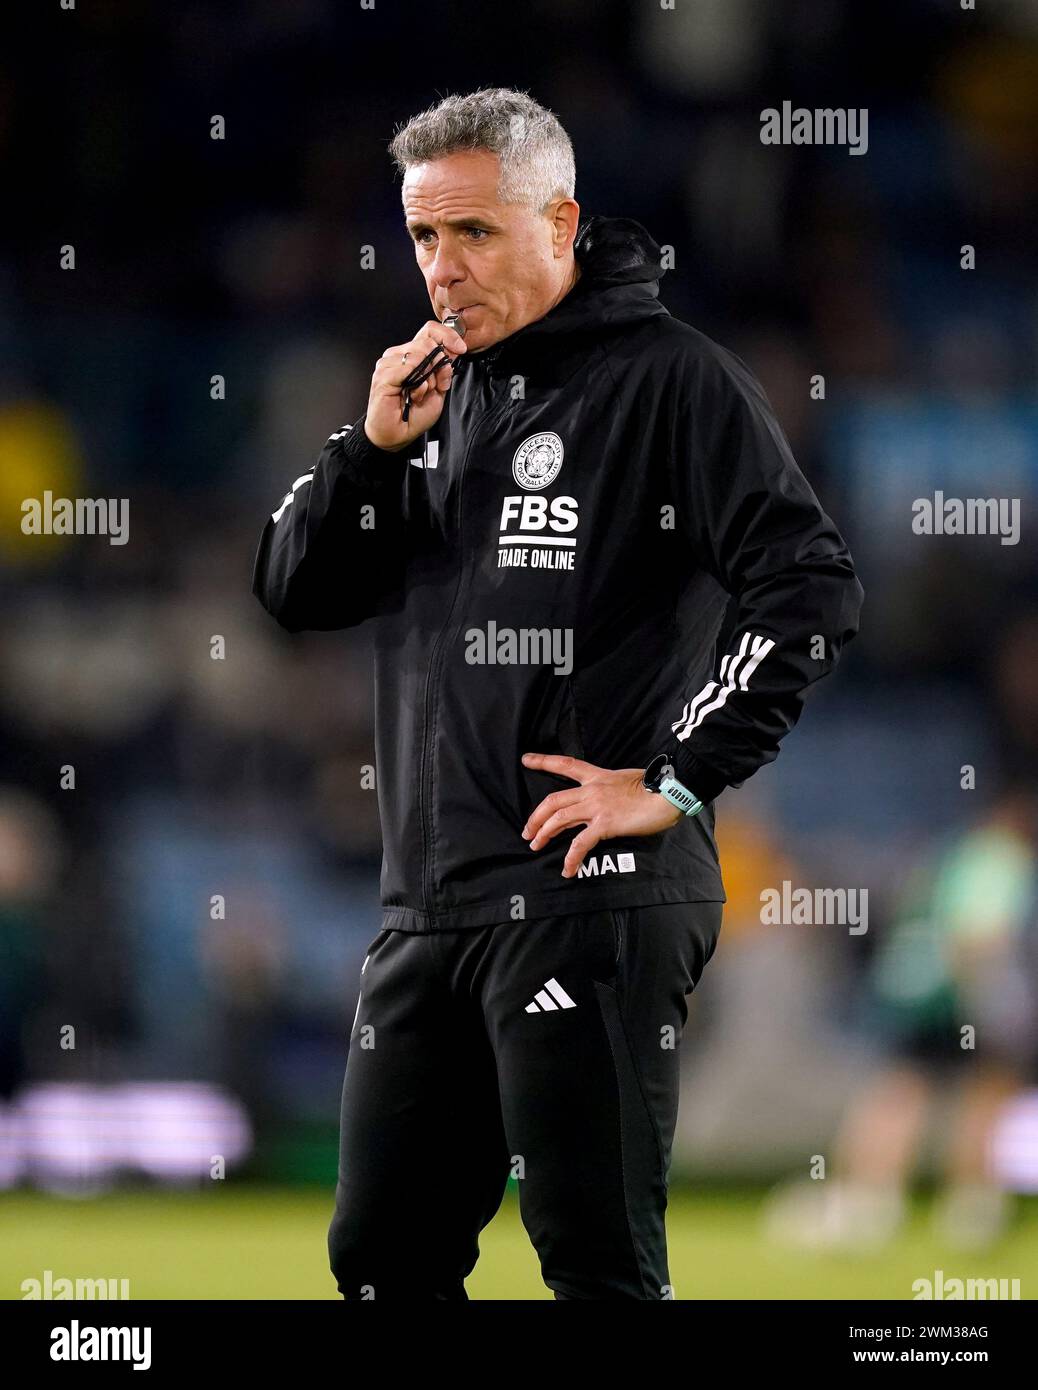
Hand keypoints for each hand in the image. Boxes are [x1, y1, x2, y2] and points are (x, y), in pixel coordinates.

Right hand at [363, 320, 466, 451]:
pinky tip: (412, 396)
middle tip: (434, 386)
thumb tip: (453, 352)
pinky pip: (409, 368)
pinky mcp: (383, 374)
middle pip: (427, 342)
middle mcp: (399, 355)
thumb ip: (444, 371)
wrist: (396, 435)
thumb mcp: (438, 391)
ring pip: (419, 355)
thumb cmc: (413, 415)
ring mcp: (389, 363)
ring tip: (419, 394)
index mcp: (412, 355)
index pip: (429, 330)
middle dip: (439, 365)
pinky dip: (417, 384)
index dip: (448, 336)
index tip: (460, 349)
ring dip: (427, 379)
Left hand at [520, 752, 683, 877]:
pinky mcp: (605, 824)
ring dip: (544, 833)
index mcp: (597, 776)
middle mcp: (592, 789)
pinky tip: (567, 869)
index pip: (565, 764)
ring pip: (559, 819)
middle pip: (553, 800)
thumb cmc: (654, 788)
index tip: (526, 760)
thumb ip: (610, 788)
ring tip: (536, 846)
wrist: (668, 793)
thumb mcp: (626, 780)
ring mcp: (597, 806)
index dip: (543, 761)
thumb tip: (605, 800)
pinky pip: (581, 843)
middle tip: (527, 831)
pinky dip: (571, 858)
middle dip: (536, 817)